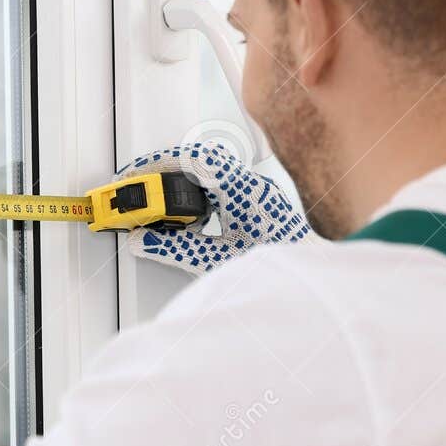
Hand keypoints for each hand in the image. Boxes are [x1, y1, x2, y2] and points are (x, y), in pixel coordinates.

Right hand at [116, 144, 308, 274]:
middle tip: (140, 187)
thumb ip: (174, 249)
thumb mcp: (215, 262)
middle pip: (199, 161)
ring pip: (209, 172)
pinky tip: (187, 216)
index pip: (195, 159)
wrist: (309, 286)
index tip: (136, 175)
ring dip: (180, 182)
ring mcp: (256, 192)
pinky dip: (197, 194)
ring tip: (157, 202)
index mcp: (243, 190)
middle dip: (165, 171)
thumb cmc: (275, 272)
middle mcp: (251, 185)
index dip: (160, 162)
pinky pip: (221, 186)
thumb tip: (143, 239)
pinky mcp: (257, 204)